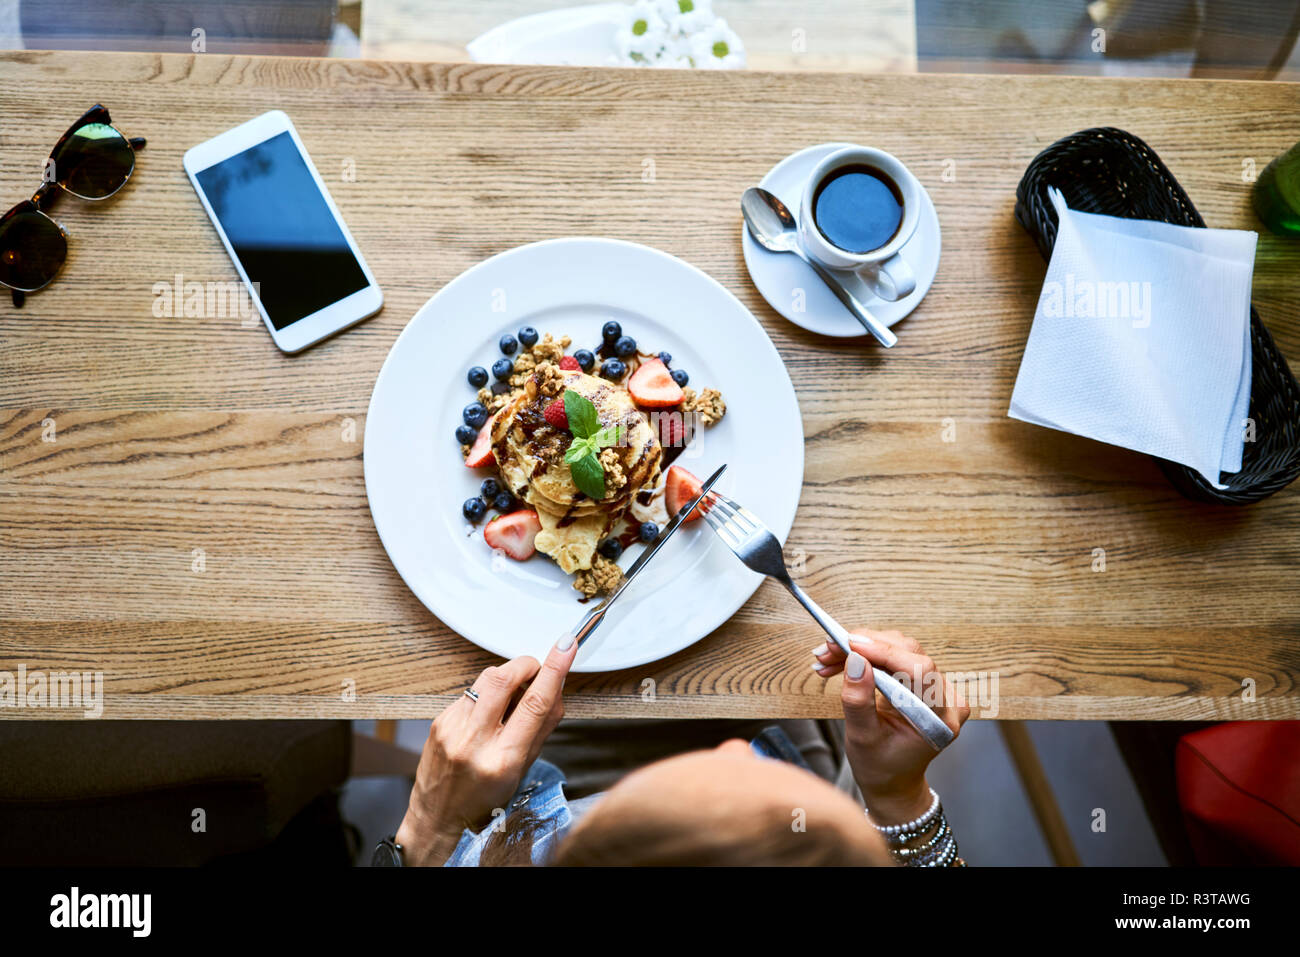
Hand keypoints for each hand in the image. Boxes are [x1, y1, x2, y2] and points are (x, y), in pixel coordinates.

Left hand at [396, 635, 577, 864]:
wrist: (438, 816)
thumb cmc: (484, 800)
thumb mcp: (522, 770)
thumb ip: (541, 727)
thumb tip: (556, 688)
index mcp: (502, 760)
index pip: (534, 704)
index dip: (554, 670)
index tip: (565, 647)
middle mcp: (474, 742)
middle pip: (503, 679)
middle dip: (526, 665)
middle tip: (536, 671)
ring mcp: (452, 728)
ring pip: (486, 679)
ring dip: (507, 678)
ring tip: (512, 698)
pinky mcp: (440, 720)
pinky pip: (471, 692)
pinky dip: (487, 694)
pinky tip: (488, 714)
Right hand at [813, 629, 967, 825]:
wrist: (893, 778)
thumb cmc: (880, 766)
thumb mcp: (862, 738)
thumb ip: (858, 700)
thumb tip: (854, 660)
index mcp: (939, 720)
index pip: (919, 670)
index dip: (884, 651)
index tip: (849, 644)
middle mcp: (947, 700)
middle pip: (909, 653)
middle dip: (865, 646)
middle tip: (828, 650)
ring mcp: (940, 688)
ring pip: (901, 649)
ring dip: (863, 648)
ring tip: (830, 656)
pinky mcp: (926, 681)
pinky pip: (899, 656)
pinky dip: (870, 654)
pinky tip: (845, 660)